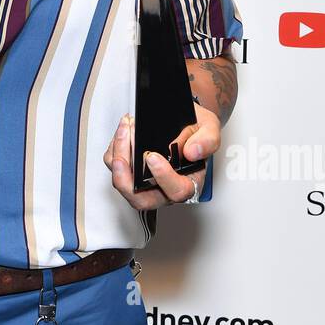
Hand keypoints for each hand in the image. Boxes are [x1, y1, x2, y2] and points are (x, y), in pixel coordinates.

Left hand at [103, 104, 221, 209]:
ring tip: (125, 129)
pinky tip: (123, 131)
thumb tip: (192, 152)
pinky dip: (114, 149)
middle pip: (141, 200)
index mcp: (188, 182)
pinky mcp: (131, 171)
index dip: (163, 177)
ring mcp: (146, 182)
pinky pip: (115, 167)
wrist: (187, 124)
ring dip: (118, 156)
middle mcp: (165, 188)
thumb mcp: (210, 129)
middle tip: (121, 157)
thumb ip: (207, 141)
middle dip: (125, 179)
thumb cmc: (197, 132)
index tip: (152, 156)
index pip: (176, 191)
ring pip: (124, 183)